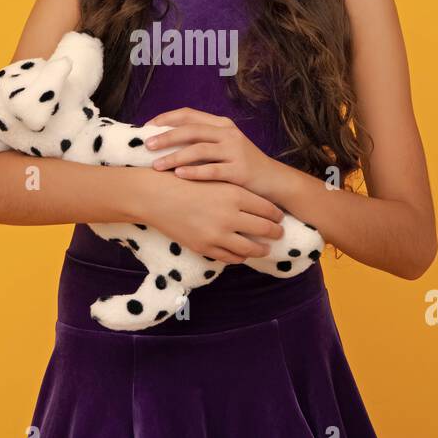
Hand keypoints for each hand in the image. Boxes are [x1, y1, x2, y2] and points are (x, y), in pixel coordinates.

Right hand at [136, 168, 284, 264]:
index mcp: (234, 195)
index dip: (276, 215)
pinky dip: (240, 257)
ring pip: (250, 248)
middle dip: (275, 232)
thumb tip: (259, 203)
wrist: (157, 196)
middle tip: (279, 233)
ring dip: (261, 249)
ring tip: (266, 248)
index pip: (267, 209)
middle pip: (264, 229)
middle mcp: (229, 216)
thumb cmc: (185, 182)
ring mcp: (217, 235)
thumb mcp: (215, 179)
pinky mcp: (205, 247)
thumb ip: (237, 190)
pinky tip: (243, 254)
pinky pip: (230, 257)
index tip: (280, 217)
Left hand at [143, 107, 282, 198]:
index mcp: (222, 124)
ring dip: (175, 156)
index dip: (166, 118)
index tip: (147, 127)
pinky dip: (194, 172)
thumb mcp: (225, 146)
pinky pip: (212, 170)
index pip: (190, 114)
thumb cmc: (242, 165)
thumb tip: (166, 139)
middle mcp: (228, 134)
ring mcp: (235, 151)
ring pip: (199, 150)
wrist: (273, 181)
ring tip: (157, 165)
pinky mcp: (240, 171)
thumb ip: (202, 140)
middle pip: (191, 130)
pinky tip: (178, 175)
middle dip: (166, 137)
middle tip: (147, 145)